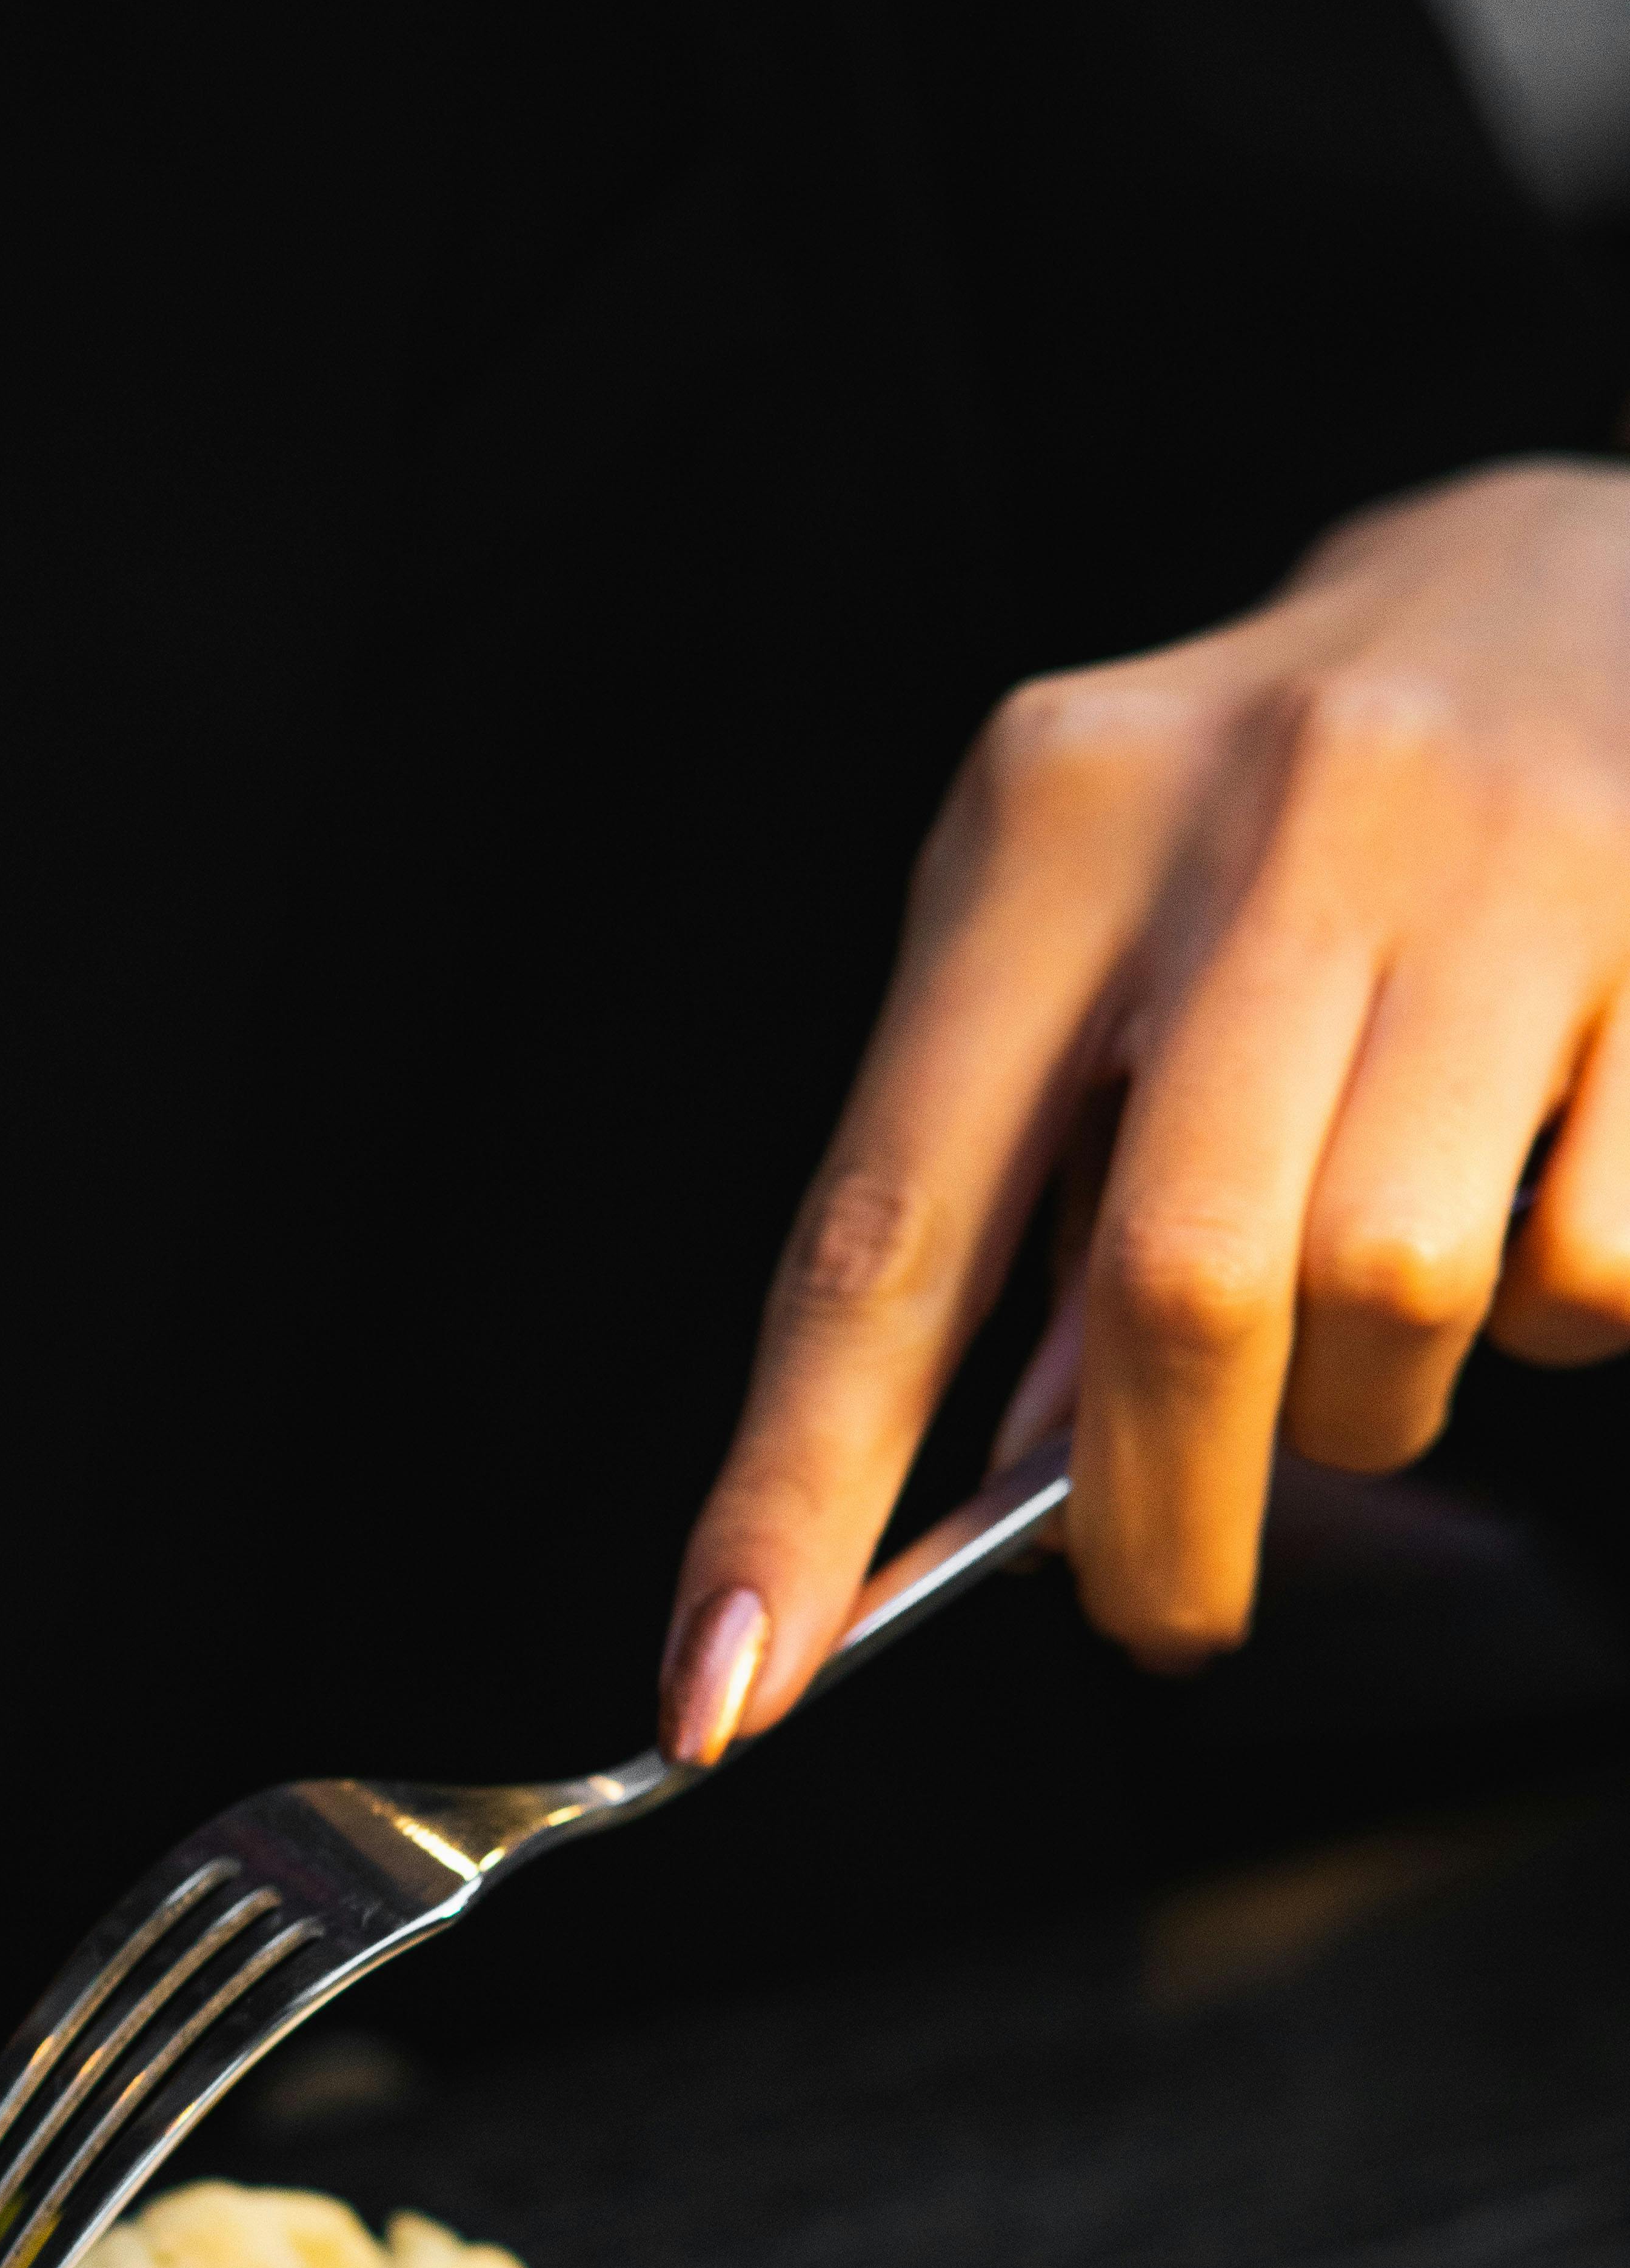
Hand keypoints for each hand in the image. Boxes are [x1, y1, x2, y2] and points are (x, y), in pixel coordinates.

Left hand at [658, 459, 1629, 1762]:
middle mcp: (1275, 817)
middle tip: (1158, 1607)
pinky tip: (1528, 1203)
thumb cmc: (1281, 818)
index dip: (796, 1486)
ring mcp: (1506, 865)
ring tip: (1359, 1341)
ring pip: (1390, 1295)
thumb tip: (1009, 1486)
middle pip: (1177, 1289)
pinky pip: (1588, 1272)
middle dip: (1153, 1518)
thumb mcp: (1088, 928)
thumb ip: (1022, 1185)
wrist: (1586, 577)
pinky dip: (1542, 1315)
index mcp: (1057, 824)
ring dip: (1360, 1408)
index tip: (724, 1689)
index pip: (884, 1225)